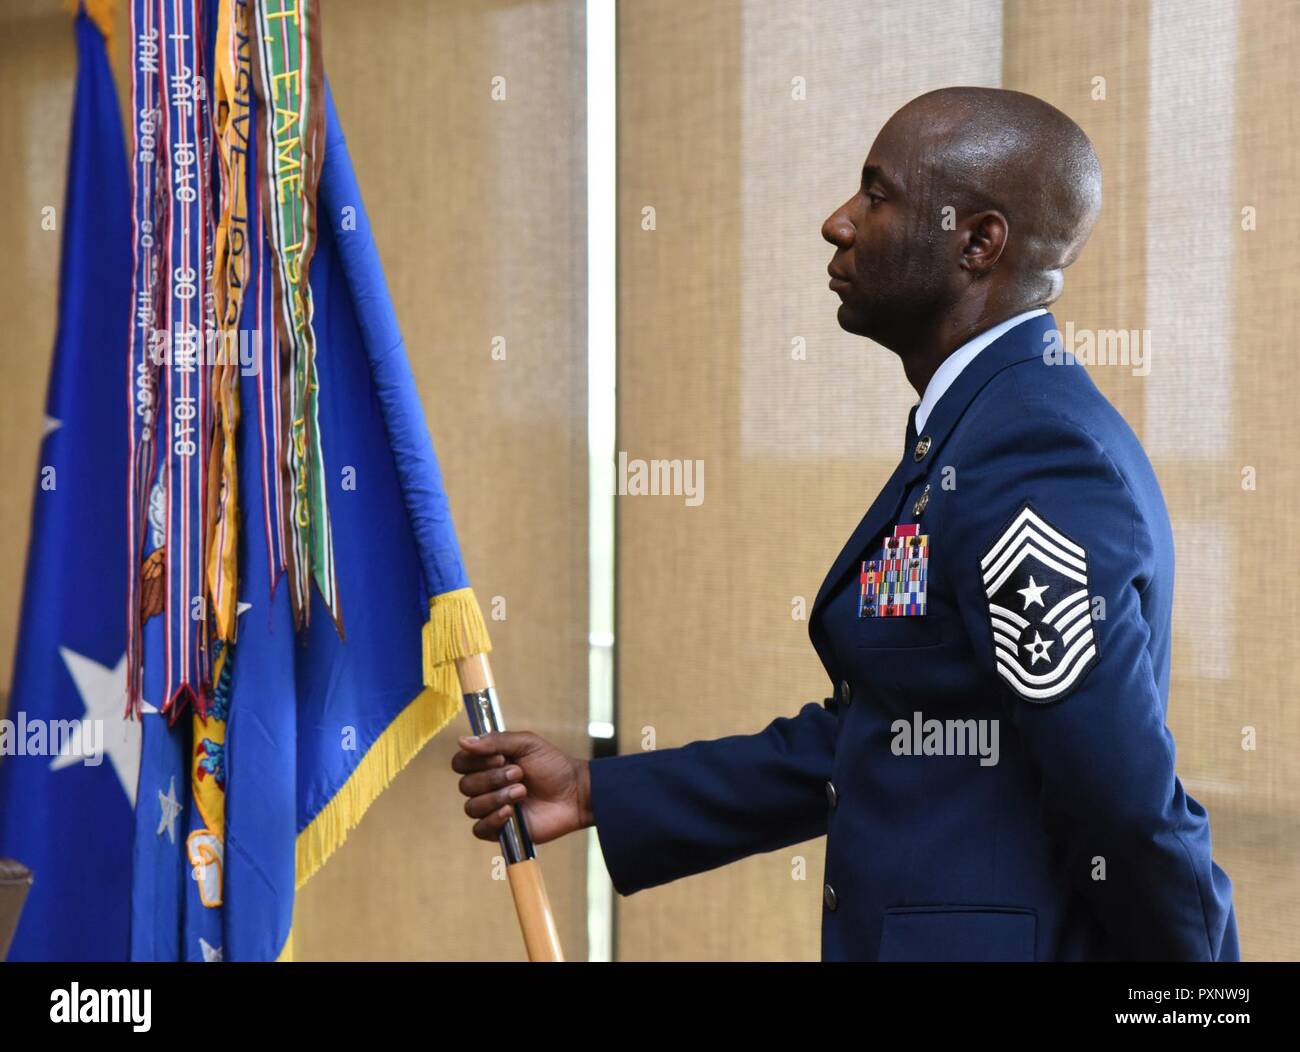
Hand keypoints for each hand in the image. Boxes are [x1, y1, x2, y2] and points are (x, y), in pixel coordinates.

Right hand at [452, 731, 592, 843]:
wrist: (575, 793)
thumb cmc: (553, 765)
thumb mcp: (527, 743)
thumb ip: (495, 741)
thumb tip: (461, 741)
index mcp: (488, 764)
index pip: (460, 763)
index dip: (474, 761)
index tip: (501, 757)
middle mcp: (486, 786)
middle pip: (465, 785)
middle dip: (492, 779)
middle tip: (519, 773)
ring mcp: (492, 808)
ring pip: (472, 807)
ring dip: (497, 797)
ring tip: (522, 791)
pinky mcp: (500, 830)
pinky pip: (479, 829)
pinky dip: (492, 820)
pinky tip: (511, 812)